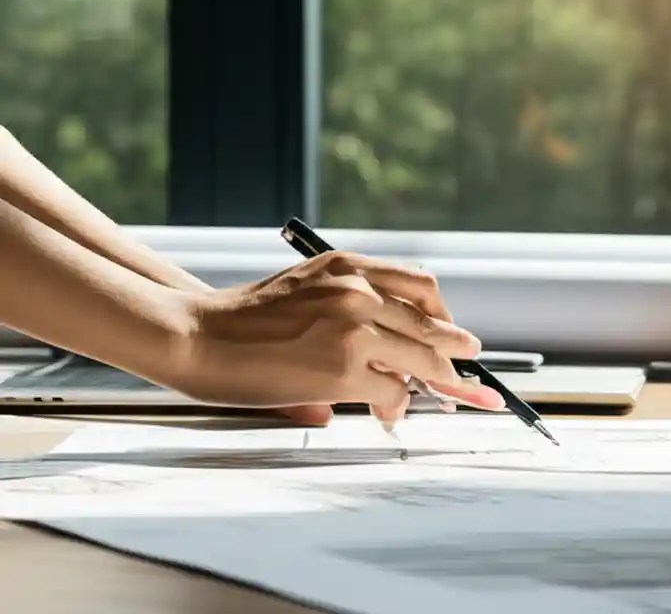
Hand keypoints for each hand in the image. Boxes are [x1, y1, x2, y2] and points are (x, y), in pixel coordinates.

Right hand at [175, 251, 503, 425]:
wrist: (197, 335)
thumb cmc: (245, 319)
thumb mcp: (307, 288)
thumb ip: (352, 306)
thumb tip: (395, 354)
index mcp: (349, 266)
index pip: (421, 286)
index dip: (443, 316)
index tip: (453, 333)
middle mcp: (358, 290)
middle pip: (432, 325)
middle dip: (455, 353)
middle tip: (467, 368)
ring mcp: (354, 328)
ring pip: (423, 359)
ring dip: (432, 383)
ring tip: (431, 396)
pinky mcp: (344, 368)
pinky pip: (393, 392)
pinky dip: (395, 406)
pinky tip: (385, 412)